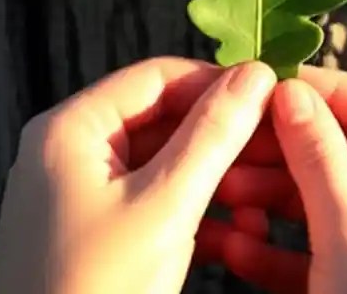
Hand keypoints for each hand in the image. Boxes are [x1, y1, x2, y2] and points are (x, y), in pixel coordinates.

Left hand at [0, 56, 276, 293]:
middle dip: (222, 138)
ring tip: (266, 200)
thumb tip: (257, 74)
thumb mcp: (165, 206)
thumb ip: (213, 135)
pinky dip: (192, 214)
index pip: (158, 77)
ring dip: (215, 180)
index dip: (219, 83)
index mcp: (70, 128)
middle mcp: (66, 152)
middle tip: (280, 150)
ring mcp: (76, 195)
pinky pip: (149, 204)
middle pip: (160, 119)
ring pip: (161, 166)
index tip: (275, 96)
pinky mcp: (90, 235)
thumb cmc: (93, 288)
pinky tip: (238, 236)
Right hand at [197, 66, 346, 293]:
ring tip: (214, 188)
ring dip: (269, 197)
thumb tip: (290, 92)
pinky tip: (224, 241)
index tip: (262, 82)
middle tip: (226, 136)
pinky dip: (275, 247)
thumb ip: (319, 158)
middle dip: (284, 149)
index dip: (324, 91)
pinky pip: (319, 251)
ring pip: (327, 202)